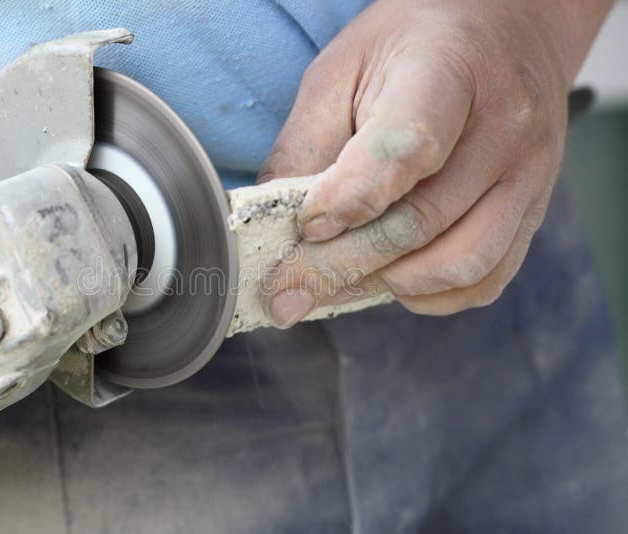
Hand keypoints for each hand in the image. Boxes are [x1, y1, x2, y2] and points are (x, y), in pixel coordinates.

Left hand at [259, 0, 611, 325]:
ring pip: (460, 264)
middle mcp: (503, 126)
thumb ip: (305, 146)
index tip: (307, 226)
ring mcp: (528, 174)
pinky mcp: (533, 212)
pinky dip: (430, 296)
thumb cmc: (408, 50)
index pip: (405, 147)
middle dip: (343, 265)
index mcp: (447, 71)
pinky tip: (391, 280)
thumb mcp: (340, 72)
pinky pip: (486, 280)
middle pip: (421, 221)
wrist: (502, 33)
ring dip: (386, 285)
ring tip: (339, 281)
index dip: (348, 198)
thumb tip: (272, 228)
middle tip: (288, 292)